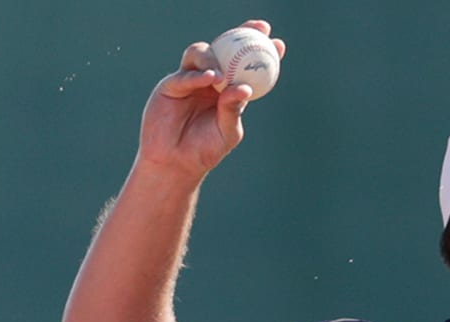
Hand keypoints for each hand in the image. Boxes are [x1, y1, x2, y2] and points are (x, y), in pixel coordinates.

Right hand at [134, 20, 285, 179]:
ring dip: (214, 59)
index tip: (278, 44)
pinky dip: (198, 75)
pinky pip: (184, 74)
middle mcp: (210, 80)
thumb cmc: (206, 149)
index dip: (261, 50)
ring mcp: (190, 80)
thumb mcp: (227, 132)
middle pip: (224, 48)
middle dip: (241, 34)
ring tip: (222, 75)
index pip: (246, 64)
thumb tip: (244, 88)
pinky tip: (211, 78)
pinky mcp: (171, 86)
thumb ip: (233, 110)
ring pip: (202, 54)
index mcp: (229, 89)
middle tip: (256, 30)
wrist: (176, 163)